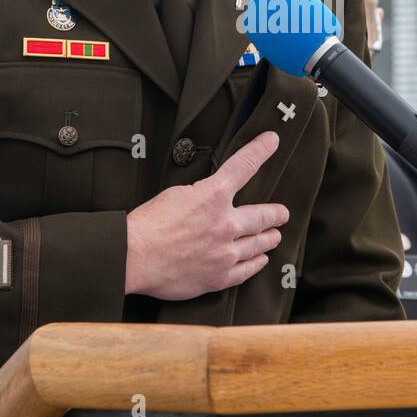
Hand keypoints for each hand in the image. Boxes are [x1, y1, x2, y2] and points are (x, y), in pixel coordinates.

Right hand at [124, 131, 288, 299]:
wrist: (133, 257)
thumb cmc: (147, 225)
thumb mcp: (176, 194)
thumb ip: (202, 195)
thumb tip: (214, 197)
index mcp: (213, 196)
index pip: (244, 165)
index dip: (260, 150)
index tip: (272, 140)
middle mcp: (225, 224)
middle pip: (263, 216)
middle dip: (276, 214)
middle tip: (282, 213)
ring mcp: (225, 253)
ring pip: (259, 244)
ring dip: (269, 238)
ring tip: (274, 236)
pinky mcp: (218, 276)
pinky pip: (247, 270)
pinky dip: (257, 263)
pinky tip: (261, 260)